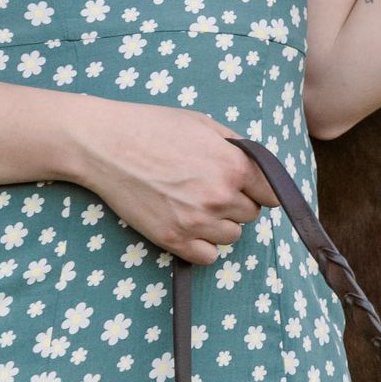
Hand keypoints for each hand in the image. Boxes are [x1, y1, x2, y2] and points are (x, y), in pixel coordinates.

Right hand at [66, 100, 282, 264]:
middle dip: (237, 203)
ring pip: (232, 236)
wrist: (107, 144)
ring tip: (197, 204)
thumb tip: (256, 166)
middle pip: (251, 215)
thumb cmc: (155, 127)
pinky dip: (203, 245)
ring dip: (221, 224)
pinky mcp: (172, 239)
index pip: (273, 194)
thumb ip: (236, 148)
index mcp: (233, 165)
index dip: (262, 188)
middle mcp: (220, 196)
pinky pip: (208, 257)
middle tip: (211, 187)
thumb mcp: (205, 124)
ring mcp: (196, 221)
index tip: (250, 186)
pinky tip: (189, 225)